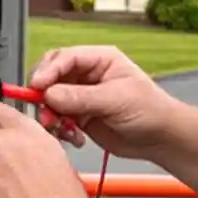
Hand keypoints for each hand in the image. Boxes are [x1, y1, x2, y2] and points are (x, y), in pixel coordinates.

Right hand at [29, 45, 185, 159]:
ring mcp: (81, 96)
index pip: (64, 58)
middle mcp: (87, 75)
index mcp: (99, 59)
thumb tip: (50, 94)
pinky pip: (58, 119)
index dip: (48, 70)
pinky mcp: (79, 117)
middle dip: (44, 94)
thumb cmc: (150, 110)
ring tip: (63, 129)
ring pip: (50, 100)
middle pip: (51, 77)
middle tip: (44, 111)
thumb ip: (81, 97)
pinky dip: (60, 129)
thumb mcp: (116, 99)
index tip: (37, 86)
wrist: (161, 139)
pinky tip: (75, 138)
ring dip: (51, 116)